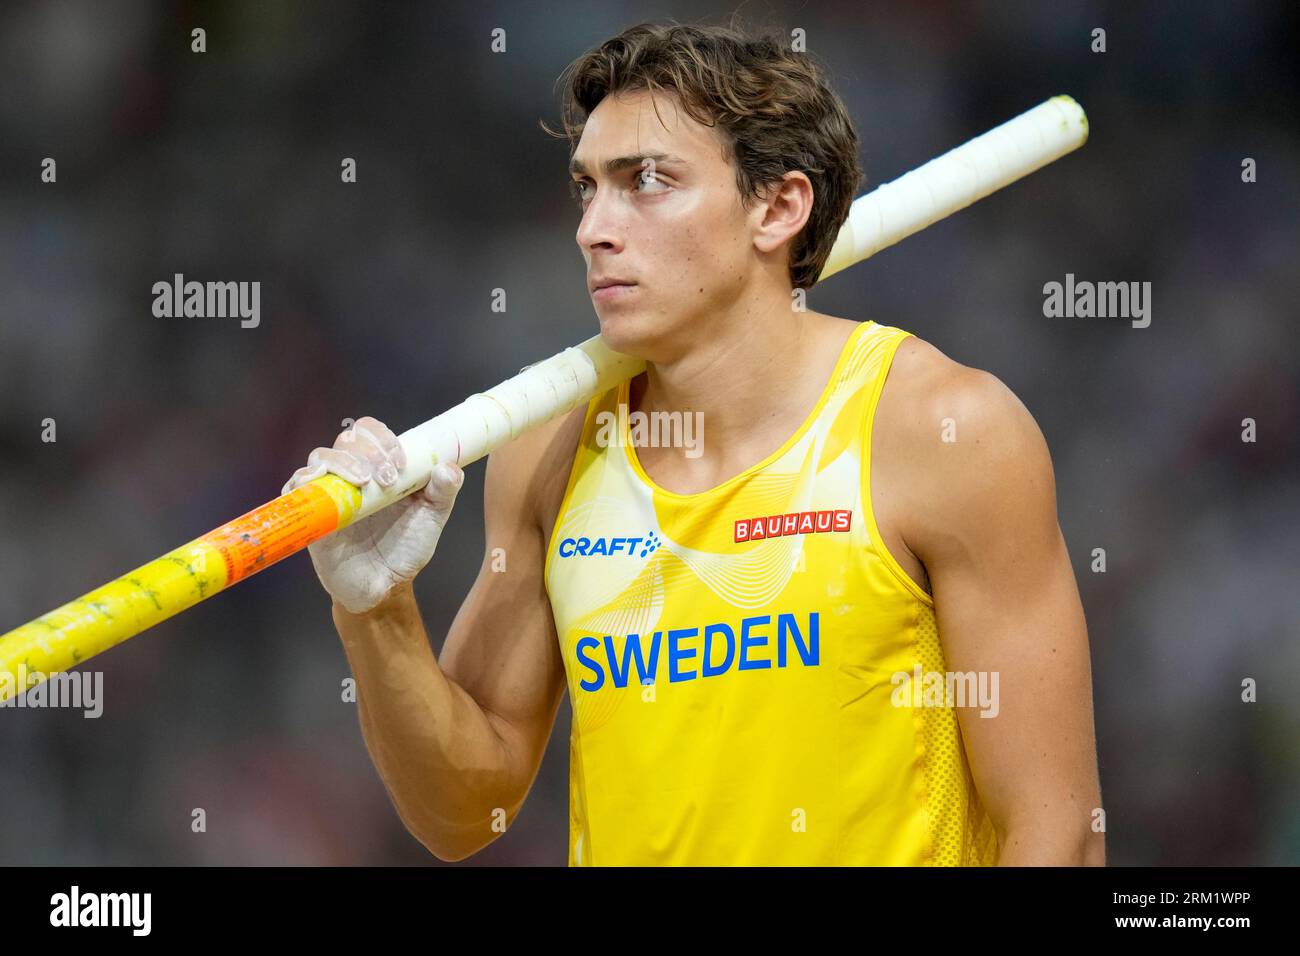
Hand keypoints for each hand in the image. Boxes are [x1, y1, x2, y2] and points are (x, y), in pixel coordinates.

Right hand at [283, 416, 464, 613]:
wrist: (382, 585)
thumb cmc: (405, 548)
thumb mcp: (431, 518)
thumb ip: (444, 492)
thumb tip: (449, 467)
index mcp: (380, 468)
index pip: (371, 433)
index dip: (383, 438)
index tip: (400, 461)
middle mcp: (353, 474)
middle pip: (348, 440)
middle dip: (369, 452)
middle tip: (387, 478)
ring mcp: (330, 492)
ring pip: (321, 457)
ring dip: (343, 463)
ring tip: (365, 484)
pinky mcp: (312, 513)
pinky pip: (296, 487)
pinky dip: (304, 480)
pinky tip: (323, 486)